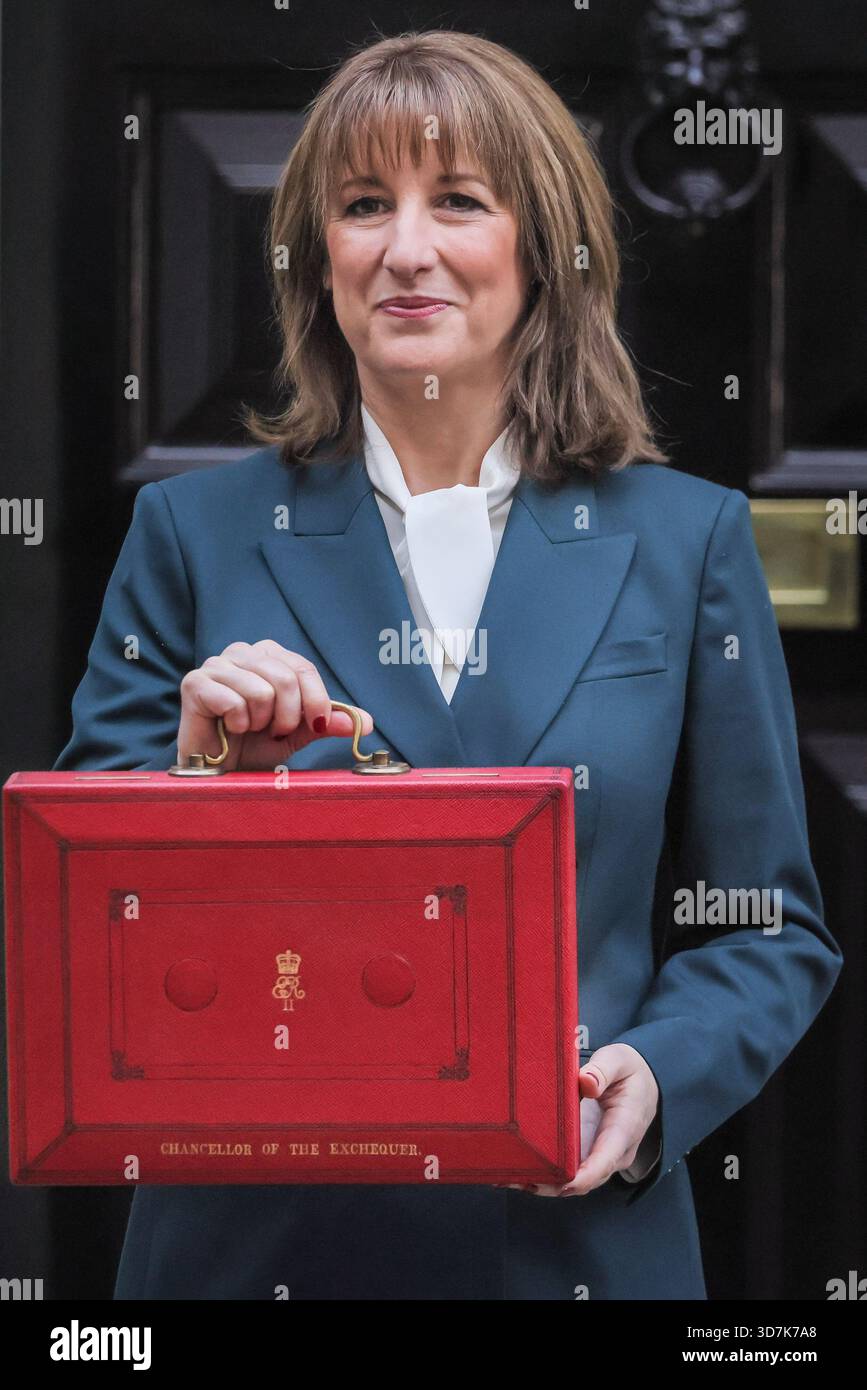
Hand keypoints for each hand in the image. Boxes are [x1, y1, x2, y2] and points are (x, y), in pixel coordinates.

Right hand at [176, 639, 373, 771]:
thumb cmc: (254, 747)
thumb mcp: (298, 734)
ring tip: (249, 728)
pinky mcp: (195, 682)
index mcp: (269, 655)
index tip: (315, 726)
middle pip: (286, 678)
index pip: (304, 669)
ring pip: (262, 691)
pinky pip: (233, 701)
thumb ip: (326, 722)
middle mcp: (243, 652)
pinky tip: (228, 728)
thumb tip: (366, 722)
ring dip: (260, 722)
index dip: (316, 701)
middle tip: (272, 732)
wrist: (219, 772)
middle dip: (287, 717)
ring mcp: (216, 664)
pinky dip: (238, 724)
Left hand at [499, 1043, 658, 1197]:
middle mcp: (615, 1151)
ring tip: (508, 1178)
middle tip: (517, 1180)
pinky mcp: (589, 1153)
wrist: (645, 1083)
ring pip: (575, 1181)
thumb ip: (603, 1070)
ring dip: (544, 1184)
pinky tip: (518, 1171)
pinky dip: (546, 1175)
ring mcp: (601, 1156)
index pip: (605, 1160)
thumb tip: (585, 1083)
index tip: (561, 1184)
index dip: (583, 1177)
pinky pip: (570, 1171)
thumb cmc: (630, 1072)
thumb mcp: (620, 1061)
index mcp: (624, 1129)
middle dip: (553, 1185)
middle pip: (585, 1179)